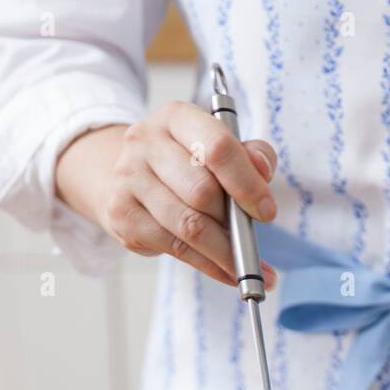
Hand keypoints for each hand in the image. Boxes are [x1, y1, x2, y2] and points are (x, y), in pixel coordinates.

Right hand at [56, 101, 277, 285]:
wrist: (127, 178)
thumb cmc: (185, 164)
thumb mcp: (218, 148)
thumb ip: (251, 155)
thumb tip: (263, 171)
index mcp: (176, 117)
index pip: (218, 147)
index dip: (248, 184)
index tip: (267, 213)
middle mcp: (145, 142)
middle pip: (202, 191)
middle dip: (232, 222)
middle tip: (249, 240)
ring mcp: (128, 178)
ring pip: (188, 225)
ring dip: (223, 251)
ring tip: (244, 265)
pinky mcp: (121, 214)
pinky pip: (175, 248)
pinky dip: (208, 265)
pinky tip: (225, 272)